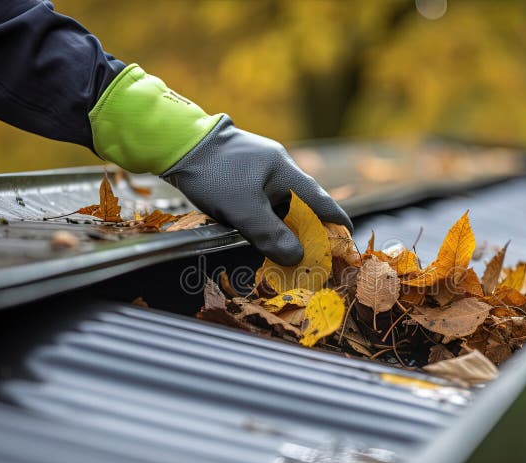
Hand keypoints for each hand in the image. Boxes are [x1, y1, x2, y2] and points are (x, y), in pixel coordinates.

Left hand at [162, 115, 351, 264]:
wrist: (178, 142)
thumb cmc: (213, 173)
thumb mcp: (243, 210)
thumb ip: (271, 235)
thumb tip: (297, 257)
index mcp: (285, 172)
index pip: (320, 201)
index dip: (336, 221)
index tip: (347, 237)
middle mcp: (278, 167)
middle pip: (302, 204)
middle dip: (309, 228)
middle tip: (314, 252)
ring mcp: (260, 167)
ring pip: (281, 202)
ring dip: (285, 223)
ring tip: (286, 247)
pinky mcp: (243, 169)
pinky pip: (264, 198)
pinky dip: (268, 216)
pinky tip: (259, 228)